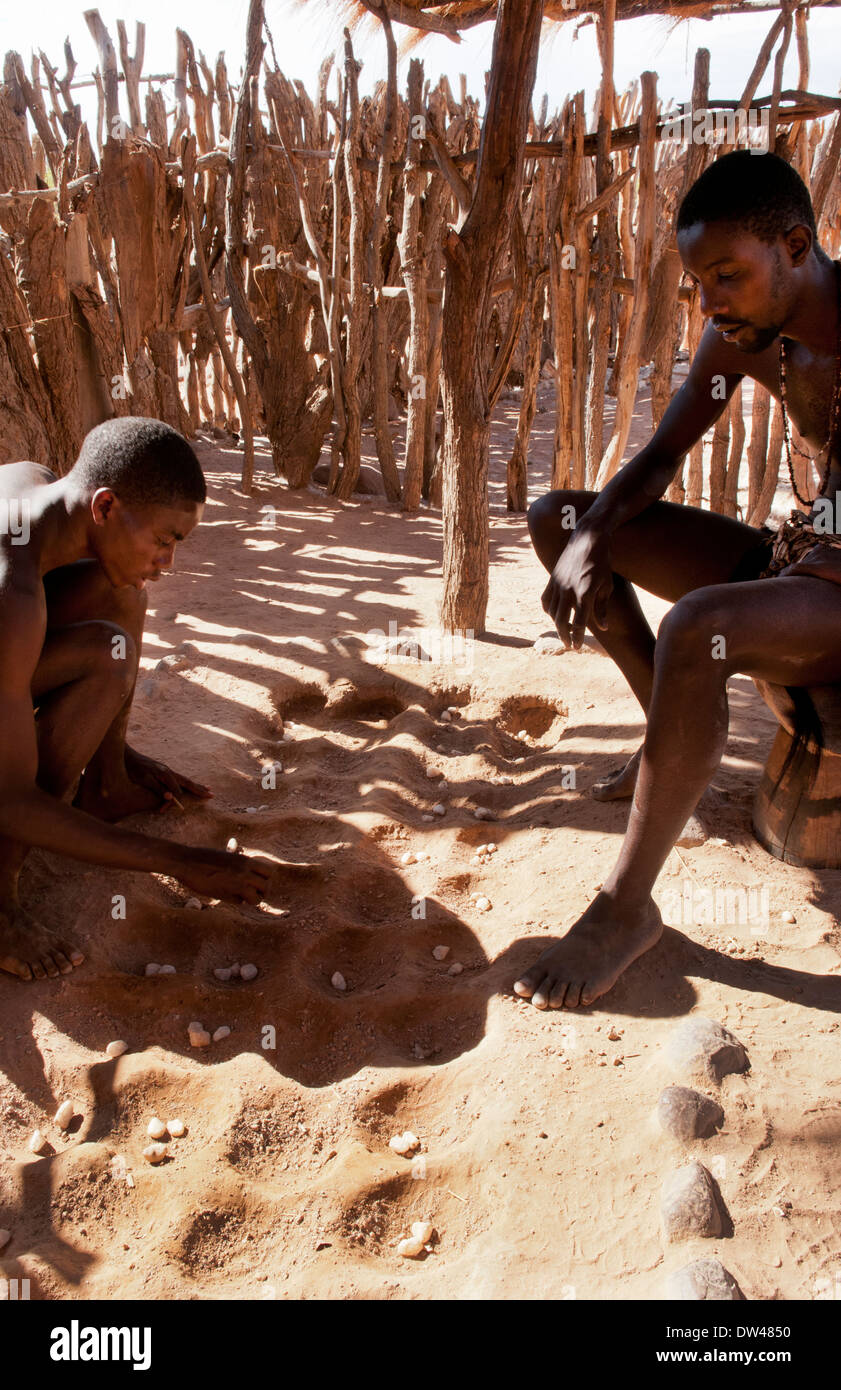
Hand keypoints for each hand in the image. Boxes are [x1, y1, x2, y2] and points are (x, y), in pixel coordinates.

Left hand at [124, 745, 211, 809]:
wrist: (128, 756)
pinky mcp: (164, 771)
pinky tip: (189, 784)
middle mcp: (170, 772)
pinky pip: (180, 779)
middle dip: (199, 790)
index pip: (176, 792)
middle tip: (212, 794)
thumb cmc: (134, 769)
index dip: (172, 803)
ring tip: (207, 788)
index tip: (161, 810)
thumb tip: (171, 797)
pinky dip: (188, 783)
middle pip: (188, 783)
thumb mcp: (144, 780)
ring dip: (196, 786)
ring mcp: (168, 771)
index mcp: (166, 774)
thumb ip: (158, 788)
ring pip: (185, 780)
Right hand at [172, 847, 273, 904]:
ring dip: (251, 900)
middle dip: (261, 892)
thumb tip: (235, 846)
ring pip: (256, 899)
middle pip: (266, 887)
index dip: (265, 879)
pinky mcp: (226, 894)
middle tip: (252, 893)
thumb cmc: (202, 857)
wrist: (186, 862)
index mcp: (245, 860)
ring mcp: (236, 884)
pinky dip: (236, 901)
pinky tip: (226, 895)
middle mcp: (244, 872)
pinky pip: (240, 902)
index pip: (269, 872)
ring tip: (241, 896)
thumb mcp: (223, 854)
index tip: (256, 881)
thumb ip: (234, 857)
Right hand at [541, 525, 613, 648]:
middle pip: (562, 620)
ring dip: (557, 624)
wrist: (589, 538)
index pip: (579, 622)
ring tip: (564, 631)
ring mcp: (558, 583)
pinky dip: (549, 609)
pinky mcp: (552, 578)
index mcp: (585, 593)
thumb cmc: (603, 563)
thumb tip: (603, 628)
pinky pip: (546, 599)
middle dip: (565, 635)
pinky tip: (554, 614)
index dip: (578, 637)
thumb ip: (602, 608)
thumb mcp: (607, 586)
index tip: (578, 647)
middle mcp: (569, 589)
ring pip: (552, 611)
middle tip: (569, 645)